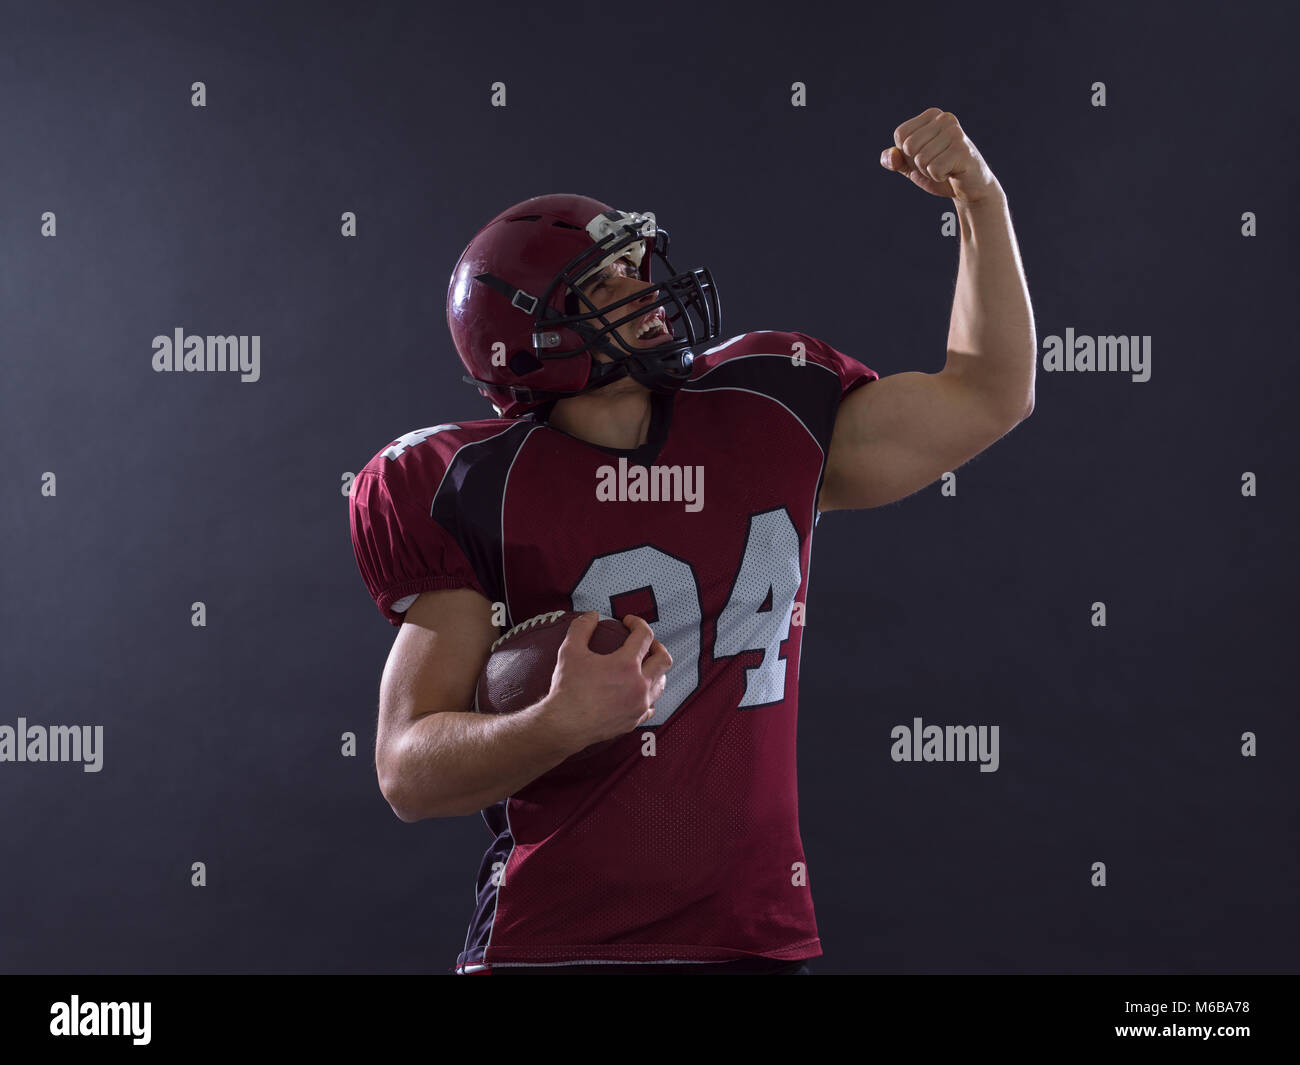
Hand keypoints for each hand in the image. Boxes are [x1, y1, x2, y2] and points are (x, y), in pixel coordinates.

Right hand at [542, 612, 672, 751]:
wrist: (564, 726)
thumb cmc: (567, 688)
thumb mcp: (570, 651)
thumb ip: (581, 628)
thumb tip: (591, 615)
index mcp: (627, 664)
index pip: (644, 635)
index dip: (638, 623)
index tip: (628, 622)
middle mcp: (639, 685)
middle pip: (663, 659)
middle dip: (657, 646)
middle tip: (645, 643)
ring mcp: (639, 705)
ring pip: (661, 684)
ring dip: (656, 671)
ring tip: (645, 666)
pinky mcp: (634, 721)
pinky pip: (650, 707)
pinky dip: (647, 696)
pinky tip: (638, 694)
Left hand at [880, 108, 1000, 203]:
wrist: (969, 188)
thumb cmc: (939, 172)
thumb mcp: (911, 166)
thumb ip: (894, 160)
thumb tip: (891, 155)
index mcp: (932, 115)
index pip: (900, 134)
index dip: (907, 153)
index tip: (927, 155)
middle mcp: (945, 119)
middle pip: (909, 146)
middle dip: (918, 164)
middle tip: (937, 164)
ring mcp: (956, 133)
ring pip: (921, 160)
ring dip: (929, 172)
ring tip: (946, 168)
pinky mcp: (963, 151)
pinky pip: (934, 169)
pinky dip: (939, 177)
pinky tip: (952, 172)